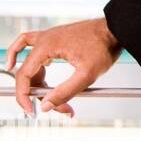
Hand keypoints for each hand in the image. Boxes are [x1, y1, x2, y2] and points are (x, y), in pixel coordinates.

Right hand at [6, 17, 123, 117]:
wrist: (117, 30)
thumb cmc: (104, 46)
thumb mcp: (87, 75)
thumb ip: (65, 92)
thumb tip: (46, 105)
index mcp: (46, 46)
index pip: (23, 75)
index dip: (24, 96)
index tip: (31, 111)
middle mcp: (44, 39)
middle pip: (28, 72)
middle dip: (39, 93)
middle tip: (56, 107)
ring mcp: (49, 38)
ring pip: (30, 63)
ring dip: (37, 82)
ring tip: (49, 97)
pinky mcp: (56, 39)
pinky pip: (32, 48)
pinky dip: (26, 58)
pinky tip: (34, 71)